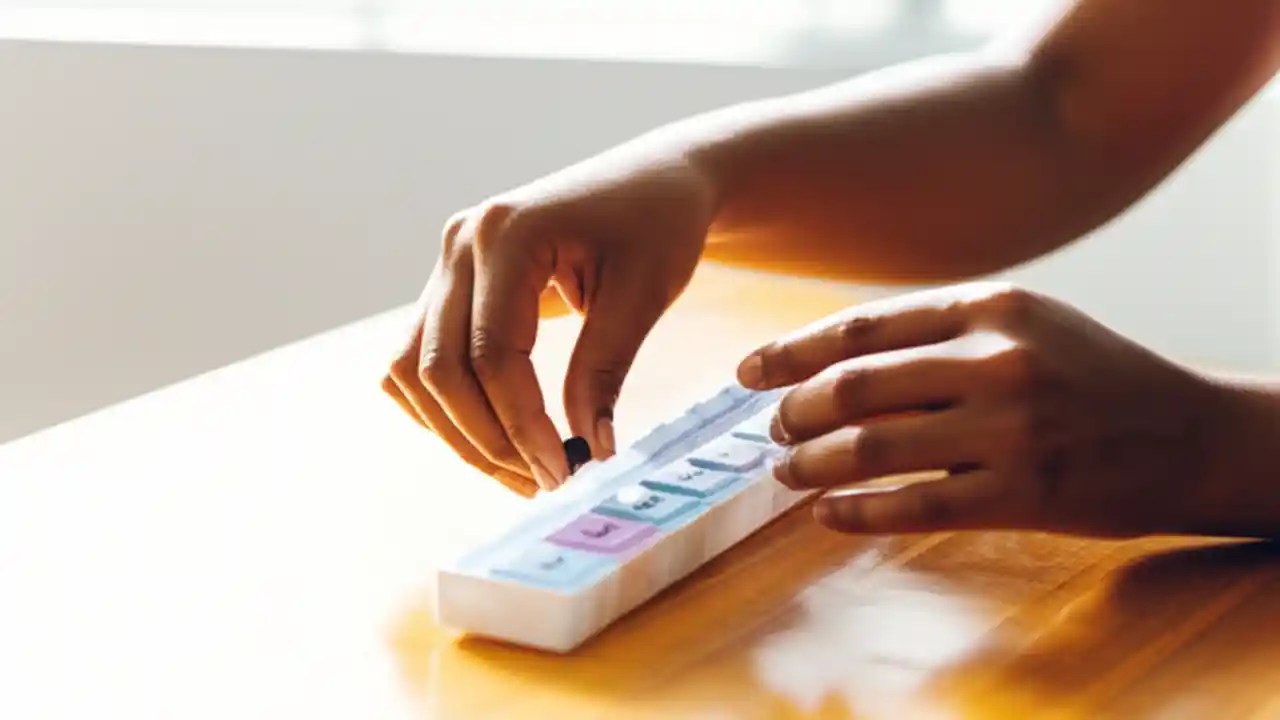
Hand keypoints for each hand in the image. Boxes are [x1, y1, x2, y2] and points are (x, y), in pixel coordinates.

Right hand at [383, 141, 717, 493]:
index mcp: (508, 234)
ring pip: (414, 368)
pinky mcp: (453, 282)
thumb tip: (590, 451)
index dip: (523, 426)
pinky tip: (493, 436)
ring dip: (458, 430)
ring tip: (520, 471)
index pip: (493, 355)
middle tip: (544, 483)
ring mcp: (449, 260)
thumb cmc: (659, 224)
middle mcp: (462, 243)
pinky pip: (421, 355)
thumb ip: (604, 371)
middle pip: (439, 369)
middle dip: (486, 440)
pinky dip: (444, 404)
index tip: (566, 473)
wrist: (657, 179)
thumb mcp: (644, 295)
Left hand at [738, 282, 1227, 537]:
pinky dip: (856, 512)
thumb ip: (940, 331)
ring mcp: (1012, 430)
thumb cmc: (1093, 374)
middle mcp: (998, 360)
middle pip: (856, 386)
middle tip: (771, 428)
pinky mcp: (1024, 493)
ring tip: (786, 469)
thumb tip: (833, 359)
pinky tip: (827, 514)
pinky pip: (914, 505)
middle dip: (795, 411)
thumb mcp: (1026, 322)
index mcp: (992, 306)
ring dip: (812, 463)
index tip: (749, 371)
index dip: (793, 352)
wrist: (1191, 433)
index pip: (862, 326)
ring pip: (872, 447)